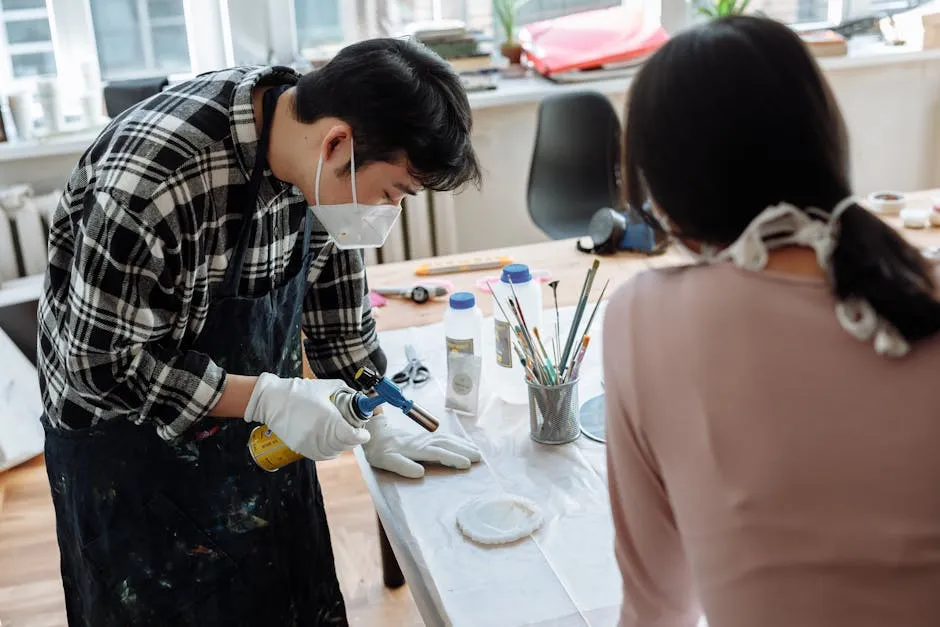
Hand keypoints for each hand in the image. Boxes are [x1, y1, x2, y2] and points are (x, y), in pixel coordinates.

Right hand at [244, 373, 369, 460]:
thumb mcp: (325, 386)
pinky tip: (331, 444)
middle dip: (353, 439)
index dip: (361, 436)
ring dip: (342, 446)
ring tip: (343, 437)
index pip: (351, 436)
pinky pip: (320, 455)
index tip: (364, 432)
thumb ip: (344, 390)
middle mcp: (319, 434)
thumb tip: (357, 395)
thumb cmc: (298, 391)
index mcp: (328, 418)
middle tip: (355, 431)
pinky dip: (329, 451)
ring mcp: (309, 443)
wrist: (271, 400)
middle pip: (345, 445)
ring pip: (333, 452)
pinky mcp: (300, 448)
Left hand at [362, 414, 481, 478]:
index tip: (466, 464)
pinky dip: (457, 441)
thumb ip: (403, 466)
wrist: (376, 434)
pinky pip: (445, 437)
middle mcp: (424, 442)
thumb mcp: (386, 461)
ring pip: (448, 440)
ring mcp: (426, 438)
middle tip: (480, 459)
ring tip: (477, 452)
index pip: (438, 453)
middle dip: (464, 451)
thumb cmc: (381, 451)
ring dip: (463, 445)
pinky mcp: (426, 437)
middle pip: (447, 445)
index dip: (452, 458)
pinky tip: (464, 444)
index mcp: (415, 449)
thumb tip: (421, 473)